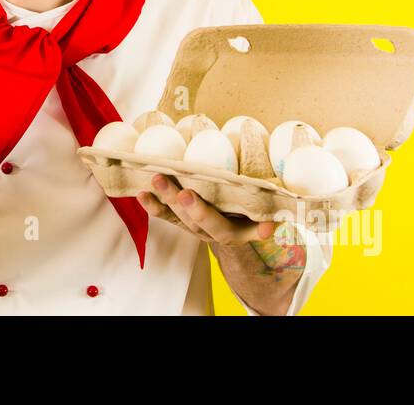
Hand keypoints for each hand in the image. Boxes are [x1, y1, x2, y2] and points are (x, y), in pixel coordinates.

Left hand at [139, 174, 307, 314]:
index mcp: (230, 233)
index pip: (215, 225)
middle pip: (192, 219)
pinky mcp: (180, 220)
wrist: (234, 233)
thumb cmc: (250, 220)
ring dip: (164, 199)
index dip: (201, 212)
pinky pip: (164, 214)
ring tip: (155, 180)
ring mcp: (192, 226)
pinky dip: (152, 205)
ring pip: (176, 214)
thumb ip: (265, 225)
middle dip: (181, 203)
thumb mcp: (261, 224)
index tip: (189, 195)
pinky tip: (141, 193)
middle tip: (173, 186)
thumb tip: (272, 226)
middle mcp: (207, 232)